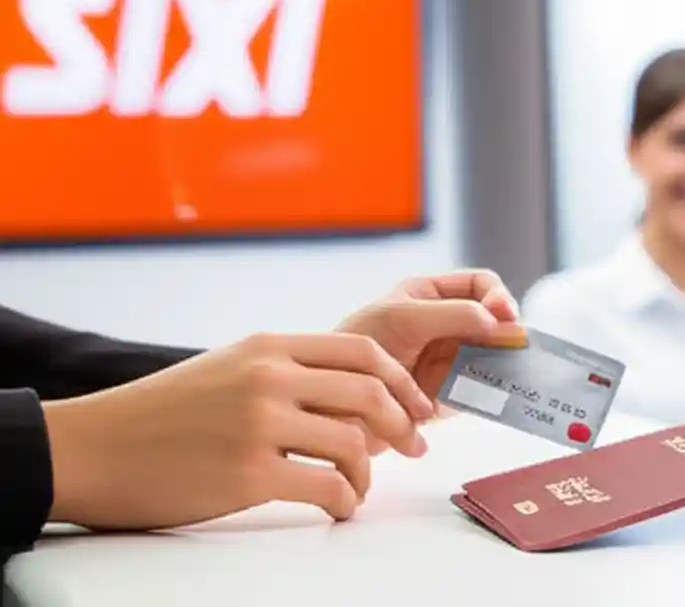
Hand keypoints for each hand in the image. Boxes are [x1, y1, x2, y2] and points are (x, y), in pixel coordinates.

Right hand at [43, 333, 432, 529]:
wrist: (93, 447)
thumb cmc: (161, 415)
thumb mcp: (228, 369)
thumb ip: (286, 373)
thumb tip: (350, 398)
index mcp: (269, 347)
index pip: (362, 350)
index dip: (402, 380)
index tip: (418, 406)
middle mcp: (269, 376)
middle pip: (370, 392)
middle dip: (405, 424)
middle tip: (416, 448)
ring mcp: (260, 423)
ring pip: (355, 443)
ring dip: (369, 473)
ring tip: (358, 489)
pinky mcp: (249, 473)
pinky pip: (327, 487)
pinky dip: (345, 502)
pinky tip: (338, 508)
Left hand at [335, 269, 523, 449]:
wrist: (330, 404)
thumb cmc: (355, 347)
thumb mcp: (403, 318)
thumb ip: (452, 314)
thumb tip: (498, 320)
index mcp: (430, 296)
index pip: (480, 285)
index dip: (498, 296)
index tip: (505, 315)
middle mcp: (443, 326)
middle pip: (493, 321)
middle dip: (506, 332)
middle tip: (515, 347)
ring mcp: (448, 360)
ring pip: (493, 355)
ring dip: (504, 362)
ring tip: (512, 372)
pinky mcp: (449, 395)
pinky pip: (482, 389)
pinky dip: (492, 391)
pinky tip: (495, 393)